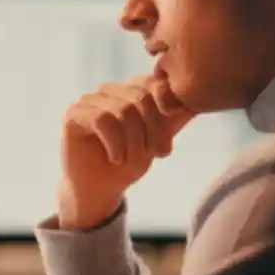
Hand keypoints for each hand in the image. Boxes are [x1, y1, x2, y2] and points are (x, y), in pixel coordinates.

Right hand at [58, 76, 194, 229]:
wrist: (101, 189)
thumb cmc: (129, 163)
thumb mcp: (160, 138)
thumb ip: (176, 116)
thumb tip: (201, 97)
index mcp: (131, 90)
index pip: (156, 85)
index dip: (166, 114)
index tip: (164, 149)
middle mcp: (111, 90)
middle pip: (141, 97)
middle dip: (152, 131)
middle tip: (154, 156)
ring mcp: (90, 99)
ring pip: (123, 109)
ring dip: (133, 141)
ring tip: (129, 160)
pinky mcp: (74, 113)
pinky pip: (102, 119)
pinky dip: (115, 143)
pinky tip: (115, 158)